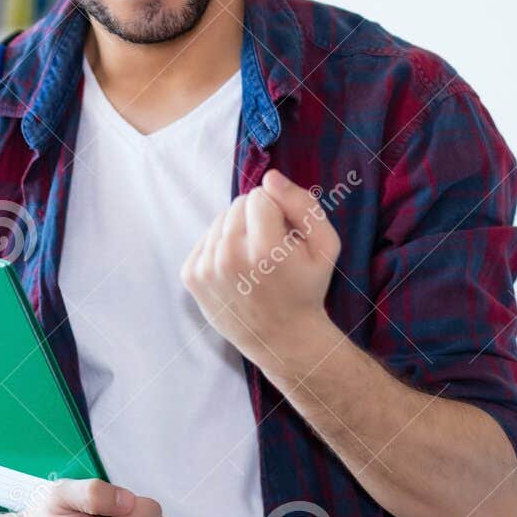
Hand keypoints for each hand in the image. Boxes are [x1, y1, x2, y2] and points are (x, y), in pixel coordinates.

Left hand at [181, 169, 341, 371]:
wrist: (281, 338)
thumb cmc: (306, 288)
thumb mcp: (325, 246)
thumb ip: (303, 204)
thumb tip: (270, 178)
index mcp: (264, 249)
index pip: (260, 194)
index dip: (277, 210)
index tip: (284, 236)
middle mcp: (229, 257)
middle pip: (237, 204)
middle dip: (255, 219)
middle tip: (270, 251)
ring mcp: (206, 267)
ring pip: (220, 220)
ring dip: (237, 232)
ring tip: (253, 262)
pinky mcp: (191, 275)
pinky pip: (205, 239)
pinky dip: (220, 248)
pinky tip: (236, 271)